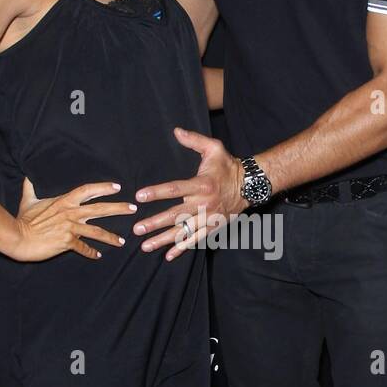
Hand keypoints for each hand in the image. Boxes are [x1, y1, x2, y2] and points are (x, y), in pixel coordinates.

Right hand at [9, 176, 136, 261]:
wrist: (18, 236)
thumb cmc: (23, 219)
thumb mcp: (28, 200)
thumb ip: (31, 188)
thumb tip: (27, 176)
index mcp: (64, 201)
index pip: (87, 190)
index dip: (103, 187)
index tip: (117, 187)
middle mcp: (71, 213)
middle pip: (100, 209)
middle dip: (118, 208)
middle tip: (133, 209)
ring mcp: (70, 228)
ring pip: (97, 231)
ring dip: (111, 237)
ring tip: (122, 242)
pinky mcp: (67, 242)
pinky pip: (84, 248)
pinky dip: (92, 252)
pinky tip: (98, 256)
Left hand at [134, 126, 248, 259]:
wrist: (249, 186)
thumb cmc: (228, 166)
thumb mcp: (214, 148)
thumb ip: (194, 140)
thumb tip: (176, 131)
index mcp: (201, 184)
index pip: (175, 189)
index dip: (156, 192)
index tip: (139, 197)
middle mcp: (204, 203)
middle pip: (176, 215)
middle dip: (155, 223)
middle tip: (137, 228)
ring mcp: (208, 217)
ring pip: (183, 231)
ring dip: (163, 240)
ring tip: (145, 246)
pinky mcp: (212, 227)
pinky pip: (195, 240)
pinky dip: (182, 248)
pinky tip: (168, 255)